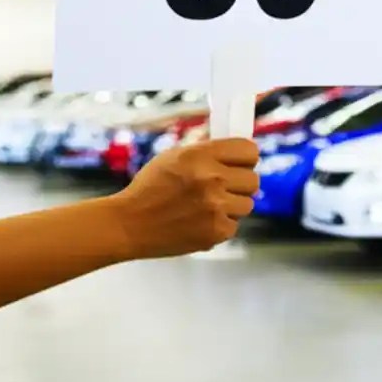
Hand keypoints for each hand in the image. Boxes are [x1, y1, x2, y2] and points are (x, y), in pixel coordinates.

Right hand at [105, 138, 259, 258]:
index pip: (249, 151)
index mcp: (201, 155)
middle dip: (240, 185)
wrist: (127, 224)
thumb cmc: (149, 188)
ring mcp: (215, 206)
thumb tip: (236, 151)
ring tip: (207, 208)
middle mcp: (212, 178)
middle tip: (223, 189)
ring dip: (231, 207)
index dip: (246, 159)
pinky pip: (233, 225)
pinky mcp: (216, 231)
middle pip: (253, 180)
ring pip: (247, 204)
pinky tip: (199, 222)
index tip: (240, 165)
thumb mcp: (174, 157)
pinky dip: (220, 226)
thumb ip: (206, 152)